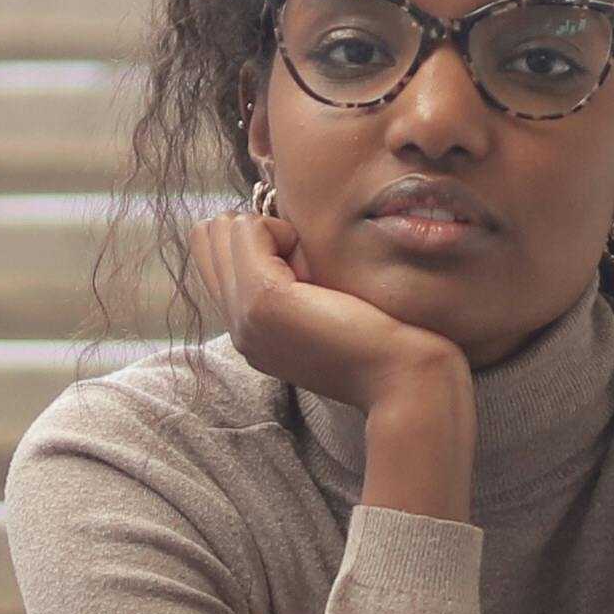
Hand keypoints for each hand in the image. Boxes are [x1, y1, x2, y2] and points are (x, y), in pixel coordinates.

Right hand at [192, 207, 471, 518]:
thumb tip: (280, 232)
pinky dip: (282, 231)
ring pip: (222, 229)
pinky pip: (246, 229)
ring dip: (270, 229)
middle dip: (258, 231)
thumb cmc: (385, 343)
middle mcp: (237, 326)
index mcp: (251, 330)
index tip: (303, 266)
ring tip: (311, 270)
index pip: (214, 256)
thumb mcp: (326, 309)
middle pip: (210, 238)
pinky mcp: (262, 301)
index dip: (257, 240)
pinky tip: (315, 270)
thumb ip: (295, 282)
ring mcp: (244, 316)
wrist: (404, 383)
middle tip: (307, 264)